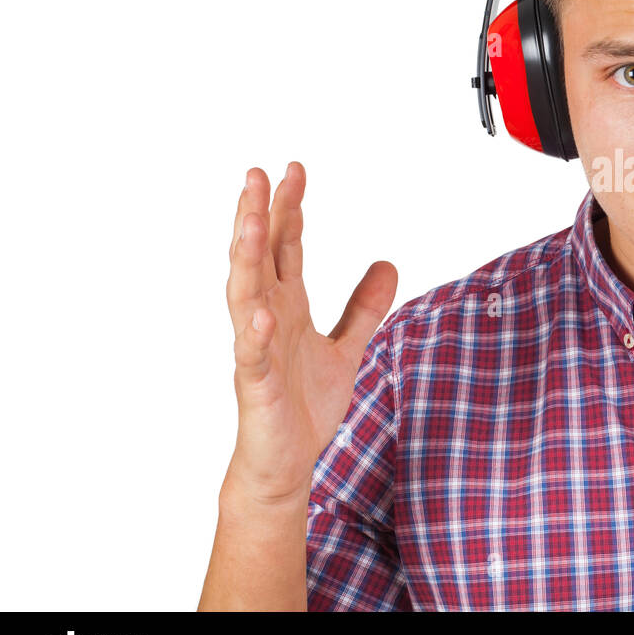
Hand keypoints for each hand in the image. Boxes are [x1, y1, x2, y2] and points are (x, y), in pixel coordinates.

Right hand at [224, 161, 397, 505]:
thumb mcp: (348, 347)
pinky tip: (262, 314)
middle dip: (257, 215)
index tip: (293, 170)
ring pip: (245, 295)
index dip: (289, 210)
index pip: (285, 247)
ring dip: (244, 258)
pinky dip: (254, 335)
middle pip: (258, 258)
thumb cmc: (305, 407)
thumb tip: (389, 264)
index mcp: (287, 306)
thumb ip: (365, 307)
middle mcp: (267, 319)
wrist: (286, 463)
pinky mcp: (257, 386)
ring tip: (248, 221)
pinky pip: (252, 356)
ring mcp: (258, 350)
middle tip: (258, 173)